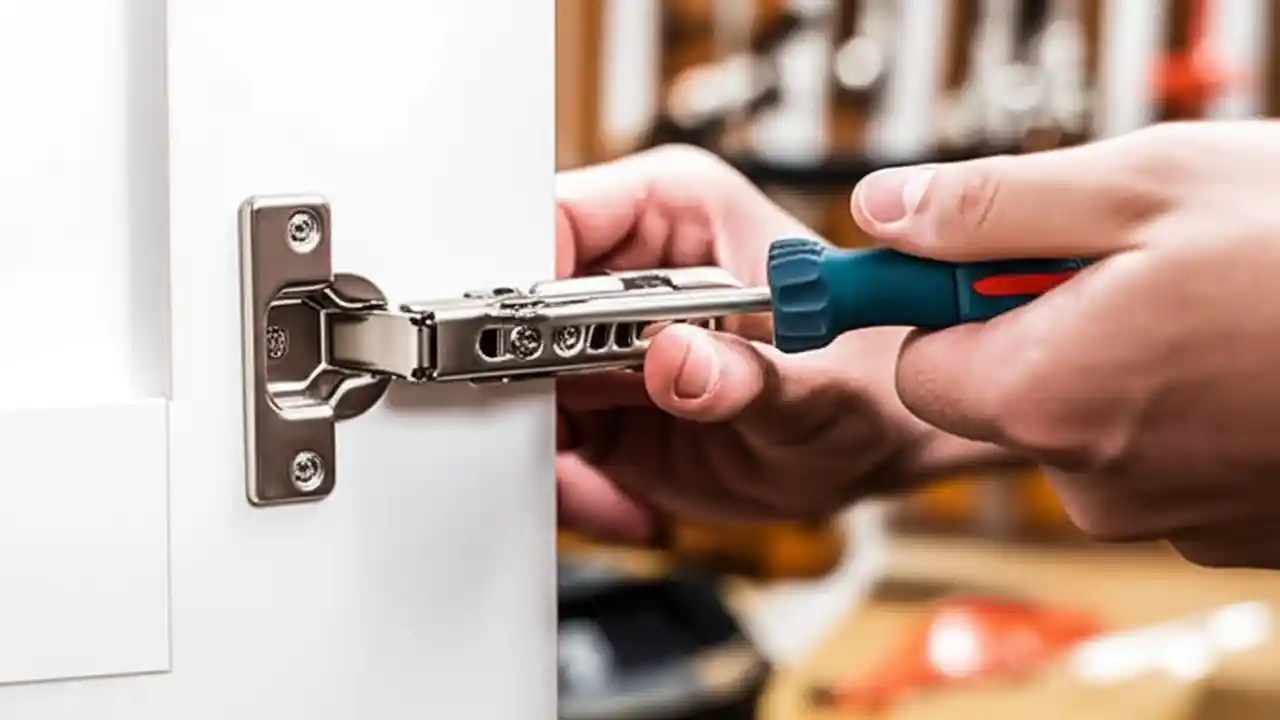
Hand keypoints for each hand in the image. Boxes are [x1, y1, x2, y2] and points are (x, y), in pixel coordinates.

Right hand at [556, 145, 1012, 543]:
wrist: (875, 446)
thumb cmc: (863, 382)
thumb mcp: (820, 389)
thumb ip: (747, 378)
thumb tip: (673, 359)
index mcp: (677, 213)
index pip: (565, 215)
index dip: (529, 275)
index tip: (523, 339)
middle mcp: (629, 273)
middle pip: (523, 303)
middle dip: (523, 374)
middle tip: (558, 432)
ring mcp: (606, 345)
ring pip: (519, 382)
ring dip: (547, 447)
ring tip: (610, 487)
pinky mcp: (599, 409)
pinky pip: (545, 445)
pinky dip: (573, 487)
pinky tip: (631, 506)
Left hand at [851, 120, 1279, 567]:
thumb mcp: (1144, 185)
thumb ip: (990, 205)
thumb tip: (884, 210)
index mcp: (1048, 398)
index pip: (916, 368)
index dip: (938, 304)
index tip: (970, 257)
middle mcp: (1095, 482)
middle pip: (1003, 396)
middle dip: (1040, 323)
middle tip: (1135, 262)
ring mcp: (1168, 515)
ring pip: (1086, 426)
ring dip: (1121, 360)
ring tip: (1215, 306)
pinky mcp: (1230, 531)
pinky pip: (1159, 459)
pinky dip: (1183, 406)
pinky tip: (1251, 359)